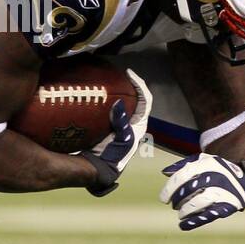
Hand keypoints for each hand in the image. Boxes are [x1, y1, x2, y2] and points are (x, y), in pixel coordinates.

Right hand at [81, 69, 151, 196]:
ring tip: (110, 80)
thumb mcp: (120, 139)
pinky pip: (113, 108)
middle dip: (131, 84)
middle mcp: (134, 123)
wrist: (100, 170)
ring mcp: (123, 125)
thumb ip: (121, 122)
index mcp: (140, 124)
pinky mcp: (112, 127)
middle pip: (138, 98)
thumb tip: (118, 104)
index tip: (128, 73)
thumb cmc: (112, 156)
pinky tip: (98, 95)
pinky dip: (109, 99)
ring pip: (126, 103)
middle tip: (119, 73)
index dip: (140, 84)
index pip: (146, 100)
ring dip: (121, 91)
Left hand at [159, 153, 244, 229]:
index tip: (163, 199)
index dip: (170, 188)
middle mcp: (216, 176)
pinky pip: (210, 215)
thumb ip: (182, 165)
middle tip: (174, 205)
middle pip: (191, 189)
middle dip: (178, 199)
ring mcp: (224, 191)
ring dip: (186, 210)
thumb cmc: (216, 169)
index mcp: (207, 163)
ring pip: (200, 202)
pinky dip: (195, 221)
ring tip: (181, 214)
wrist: (243, 177)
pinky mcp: (229, 205)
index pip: (183, 175)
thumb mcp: (201, 161)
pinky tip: (184, 225)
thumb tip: (164, 173)